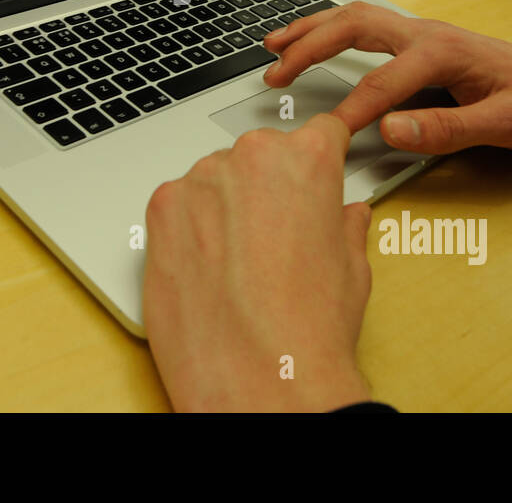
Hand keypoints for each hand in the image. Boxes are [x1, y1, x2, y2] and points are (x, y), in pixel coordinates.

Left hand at [144, 114, 374, 412]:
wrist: (256, 380)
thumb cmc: (308, 329)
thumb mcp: (352, 268)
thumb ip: (345, 224)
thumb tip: (347, 214)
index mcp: (306, 159)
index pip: (317, 132)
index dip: (321, 153)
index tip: (316, 166)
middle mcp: (249, 158)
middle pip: (260, 155)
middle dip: (268, 187)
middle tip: (278, 236)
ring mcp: (198, 181)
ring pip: (215, 180)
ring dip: (225, 206)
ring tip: (241, 263)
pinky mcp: (159, 210)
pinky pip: (179, 205)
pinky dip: (190, 228)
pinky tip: (210, 268)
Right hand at [263, 2, 511, 153]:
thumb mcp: (505, 125)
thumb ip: (446, 129)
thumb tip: (392, 130)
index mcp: (444, 52)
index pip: (382, 83)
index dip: (350, 111)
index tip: (325, 136)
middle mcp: (427, 34)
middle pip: (353, 26)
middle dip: (308, 47)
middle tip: (274, 74)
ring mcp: (423, 34)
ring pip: (355, 18)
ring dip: (312, 30)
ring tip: (274, 46)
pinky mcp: (422, 43)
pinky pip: (365, 26)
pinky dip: (330, 30)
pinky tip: (313, 41)